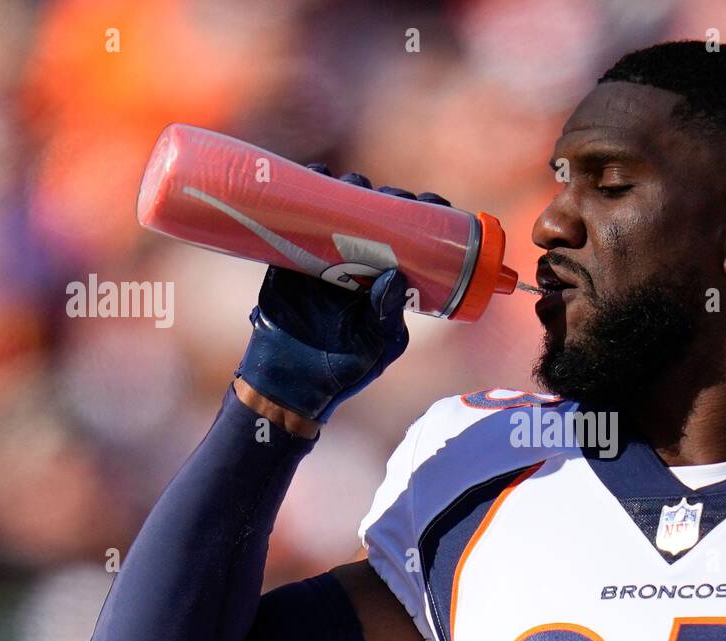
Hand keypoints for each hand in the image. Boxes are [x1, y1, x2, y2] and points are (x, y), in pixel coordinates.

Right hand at [236, 167, 451, 422]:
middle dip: (388, 198)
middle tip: (391, 197)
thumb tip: (394, 276)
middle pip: (380, 215)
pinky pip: (299, 215)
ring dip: (351, 188)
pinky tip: (318, 173)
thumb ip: (386, 316)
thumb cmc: (344, 367)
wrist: (289, 382)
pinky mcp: (292, 252)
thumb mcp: (376, 344)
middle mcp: (362, 260)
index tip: (436, 204)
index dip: (428, 216)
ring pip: (343, 207)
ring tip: (356, 183)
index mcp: (390, 278)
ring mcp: (326, 254)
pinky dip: (308, 189)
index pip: (416, 239)